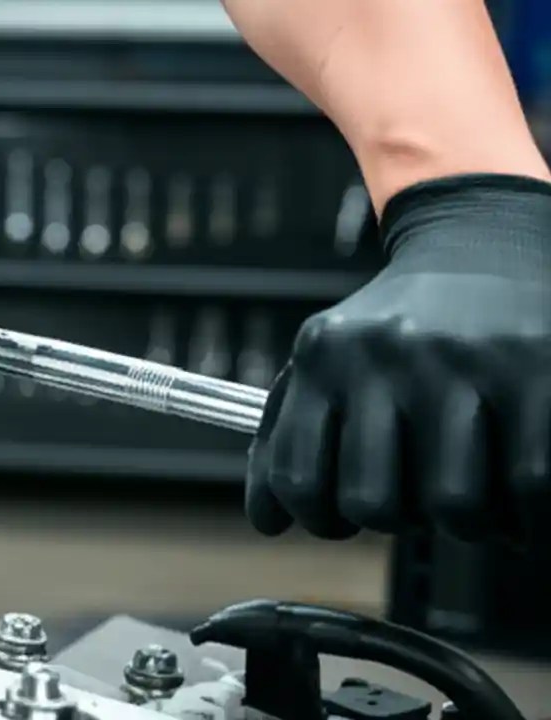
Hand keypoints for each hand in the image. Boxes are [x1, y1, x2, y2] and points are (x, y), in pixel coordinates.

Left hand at [247, 174, 550, 542]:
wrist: (485, 246)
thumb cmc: (397, 328)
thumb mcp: (327, 360)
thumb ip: (287, 435)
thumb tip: (268, 521)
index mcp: (324, 357)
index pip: (297, 479)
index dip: (319, 519)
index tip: (343, 520)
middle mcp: (386, 355)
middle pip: (373, 504)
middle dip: (396, 522)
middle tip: (416, 502)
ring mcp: (463, 362)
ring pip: (452, 506)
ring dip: (467, 525)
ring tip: (474, 498)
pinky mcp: (537, 370)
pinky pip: (529, 486)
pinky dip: (525, 517)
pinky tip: (519, 504)